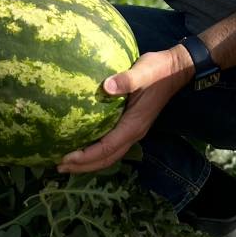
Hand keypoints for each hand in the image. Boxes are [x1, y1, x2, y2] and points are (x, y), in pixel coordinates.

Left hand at [56, 44, 193, 173]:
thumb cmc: (158, 70)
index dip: (86, 156)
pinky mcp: (131, 124)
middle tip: (59, 167)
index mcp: (134, 124)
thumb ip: (126, 80)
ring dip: (89, 161)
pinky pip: (111, 144)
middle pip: (107, 158)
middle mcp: (133, 132)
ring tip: (67, 163)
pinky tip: (83, 146)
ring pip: (110, 154)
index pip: (107, 148)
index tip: (66, 158)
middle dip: (84, 166)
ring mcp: (133, 130)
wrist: (176, 69)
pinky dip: (96, 151)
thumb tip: (106, 86)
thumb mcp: (143, 71)